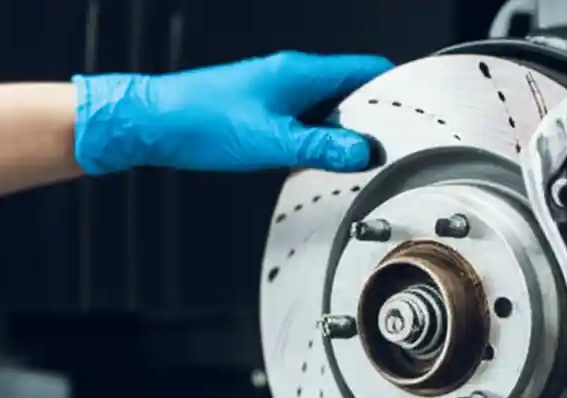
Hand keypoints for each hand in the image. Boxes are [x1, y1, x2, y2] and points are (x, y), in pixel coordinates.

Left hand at [73, 52, 392, 174]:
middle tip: (387, 147)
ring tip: (353, 160)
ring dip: (344, 131)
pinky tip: (315, 159)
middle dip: (373, 117)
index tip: (414, 111)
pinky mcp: (262, 108)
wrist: (152, 123)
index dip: (396, 88)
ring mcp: (276, 91)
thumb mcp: (273, 142)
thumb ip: (323, 149)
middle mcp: (292, 76)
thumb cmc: (203, 122)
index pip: (367, 69)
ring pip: (328, 107)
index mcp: (301, 73)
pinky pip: (305, 119)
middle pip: (351, 90)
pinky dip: (319, 138)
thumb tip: (365, 152)